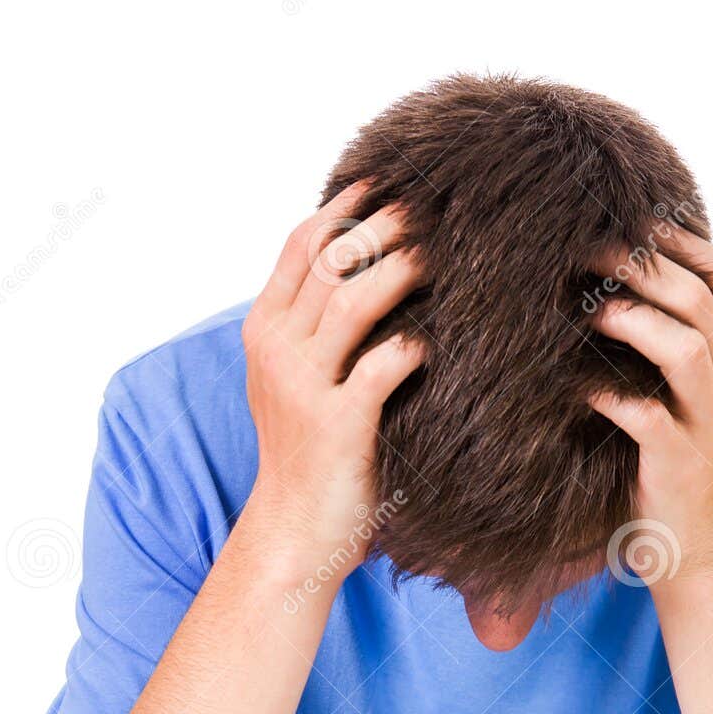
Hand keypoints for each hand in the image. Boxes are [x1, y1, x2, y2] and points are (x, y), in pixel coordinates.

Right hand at [241, 183, 424, 579]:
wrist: (294, 534)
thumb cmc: (312, 456)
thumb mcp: (297, 382)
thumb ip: (318, 328)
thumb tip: (372, 265)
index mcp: (264, 329)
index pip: (301, 243)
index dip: (348, 205)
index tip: (393, 179)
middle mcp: (275, 349)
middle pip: (329, 259)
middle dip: (384, 222)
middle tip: (435, 201)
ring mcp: (303, 386)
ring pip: (352, 300)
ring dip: (403, 267)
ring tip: (448, 249)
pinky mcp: (337, 425)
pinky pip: (382, 365)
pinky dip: (418, 343)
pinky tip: (449, 335)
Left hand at [589, 228, 712, 583]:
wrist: (701, 541)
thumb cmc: (682, 451)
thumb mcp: (698, 387)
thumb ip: (681, 331)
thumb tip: (626, 265)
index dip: (673, 239)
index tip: (624, 220)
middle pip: (697, 299)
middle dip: (640, 266)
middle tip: (587, 249)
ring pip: (685, 348)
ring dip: (632, 320)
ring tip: (588, 308)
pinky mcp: (681, 461)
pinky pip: (645, 416)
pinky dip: (607, 394)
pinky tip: (575, 386)